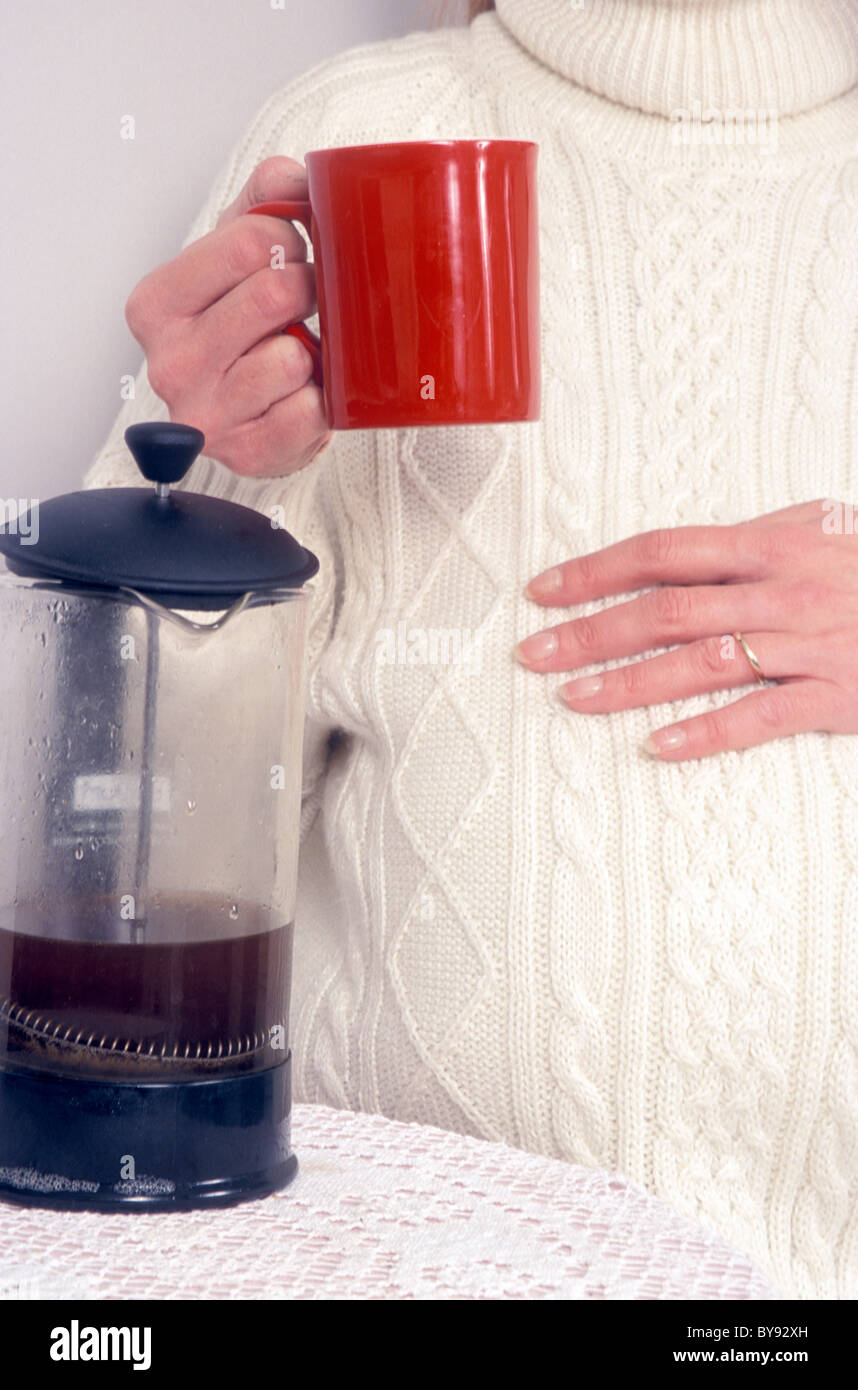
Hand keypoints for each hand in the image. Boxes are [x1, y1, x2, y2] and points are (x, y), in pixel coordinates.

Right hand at [125, 156, 330, 478]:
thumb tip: (297, 176)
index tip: (290, 255)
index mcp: (156, 303)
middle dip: (308, 291)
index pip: (250, 240)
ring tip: (296, 355)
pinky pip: (312, 412)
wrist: (246, 413)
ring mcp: (206, 414)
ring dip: (312, 352)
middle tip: (304, 305)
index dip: (290, 240)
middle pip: (276, 293)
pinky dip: (322, 400)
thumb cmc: (240, 327)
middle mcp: (170, 362)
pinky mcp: (245, 455)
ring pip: (295, 357)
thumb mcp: (238, 251)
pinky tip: (301, 395)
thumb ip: (265, 197)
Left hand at [516, 500, 857, 760]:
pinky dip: (706, 732)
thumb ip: (763, 536)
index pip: (664, 552)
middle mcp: (782, 590)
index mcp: (773, 544)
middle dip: (591, 631)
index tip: (544, 590)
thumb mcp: (829, 531)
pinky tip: (658, 746)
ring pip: (701, 662)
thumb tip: (697, 547)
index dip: (597, 570)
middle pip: (666, 609)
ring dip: (628, 682)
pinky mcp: (834, 696)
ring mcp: (807, 643)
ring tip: (573, 697)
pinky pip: (760, 717)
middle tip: (533, 653)